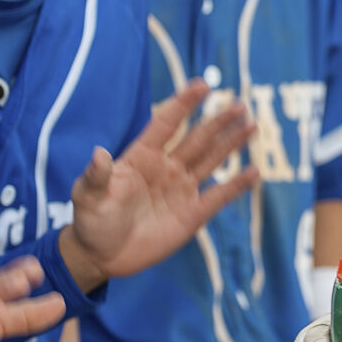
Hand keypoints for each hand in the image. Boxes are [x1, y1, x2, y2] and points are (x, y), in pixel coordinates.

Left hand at [61, 80, 258, 290]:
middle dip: (218, 121)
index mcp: (142, 157)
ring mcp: (181, 190)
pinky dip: (237, 184)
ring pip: (212, 160)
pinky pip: (219, 197)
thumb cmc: (91, 221)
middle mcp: (166, 168)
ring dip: (231, 144)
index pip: (167, 123)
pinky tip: (254, 172)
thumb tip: (98, 153)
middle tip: (239, 104)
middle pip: (197, 139)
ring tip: (251, 126)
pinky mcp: (192, 215)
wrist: (101, 255)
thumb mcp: (88, 197)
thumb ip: (96, 176)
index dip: (184, 104)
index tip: (202, 86)